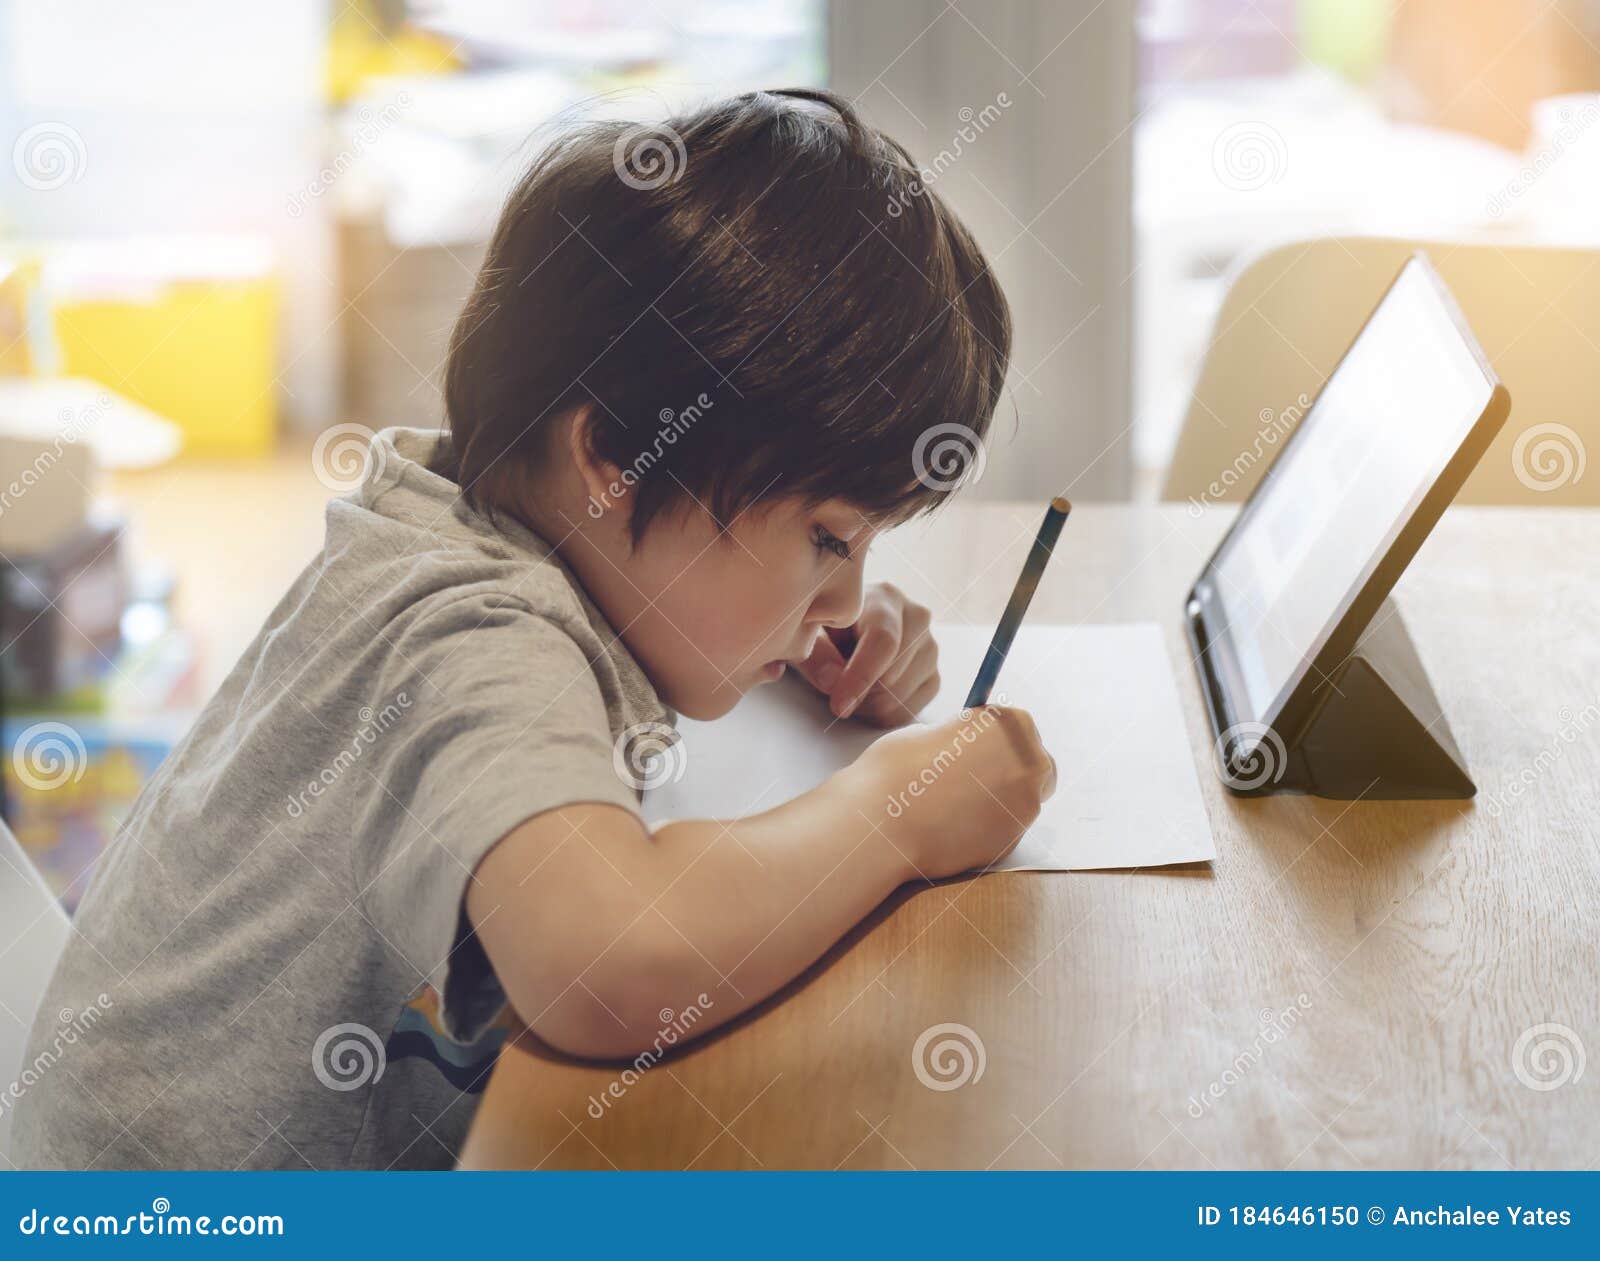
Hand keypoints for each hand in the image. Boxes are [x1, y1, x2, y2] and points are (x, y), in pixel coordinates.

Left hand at [793, 582, 937, 726]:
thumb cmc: (825, 628)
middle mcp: (917, 618)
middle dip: (858, 693)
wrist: (845, 630)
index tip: (839, 704)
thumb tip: (833, 681)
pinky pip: (909, 711)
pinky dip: (882, 715)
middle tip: (835, 688)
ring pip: (900, 697)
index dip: (861, 676)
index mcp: (885, 598)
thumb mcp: (808, 635)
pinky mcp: (933, 676)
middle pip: (892, 676)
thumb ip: (817, 655)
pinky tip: (867, 697)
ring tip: (850, 687)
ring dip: (867, 705)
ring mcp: (930, 648)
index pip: (884, 641)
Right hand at [849, 704, 1056, 879]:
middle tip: (973, 781)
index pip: (1018, 728)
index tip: (980, 750)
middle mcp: (1030, 760)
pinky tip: (953, 829)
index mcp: (1009, 723)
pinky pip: (1007, 830)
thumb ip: (958, 738)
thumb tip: (964, 751)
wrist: (883, 821)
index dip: (996, 740)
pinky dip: (988, 829)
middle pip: (1034, 764)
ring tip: (953, 807)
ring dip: (998, 802)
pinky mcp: (1015, 839)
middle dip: (1010, 771)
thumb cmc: (896, 771)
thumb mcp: (927, 733)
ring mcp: (1027, 802)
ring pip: (1023, 800)